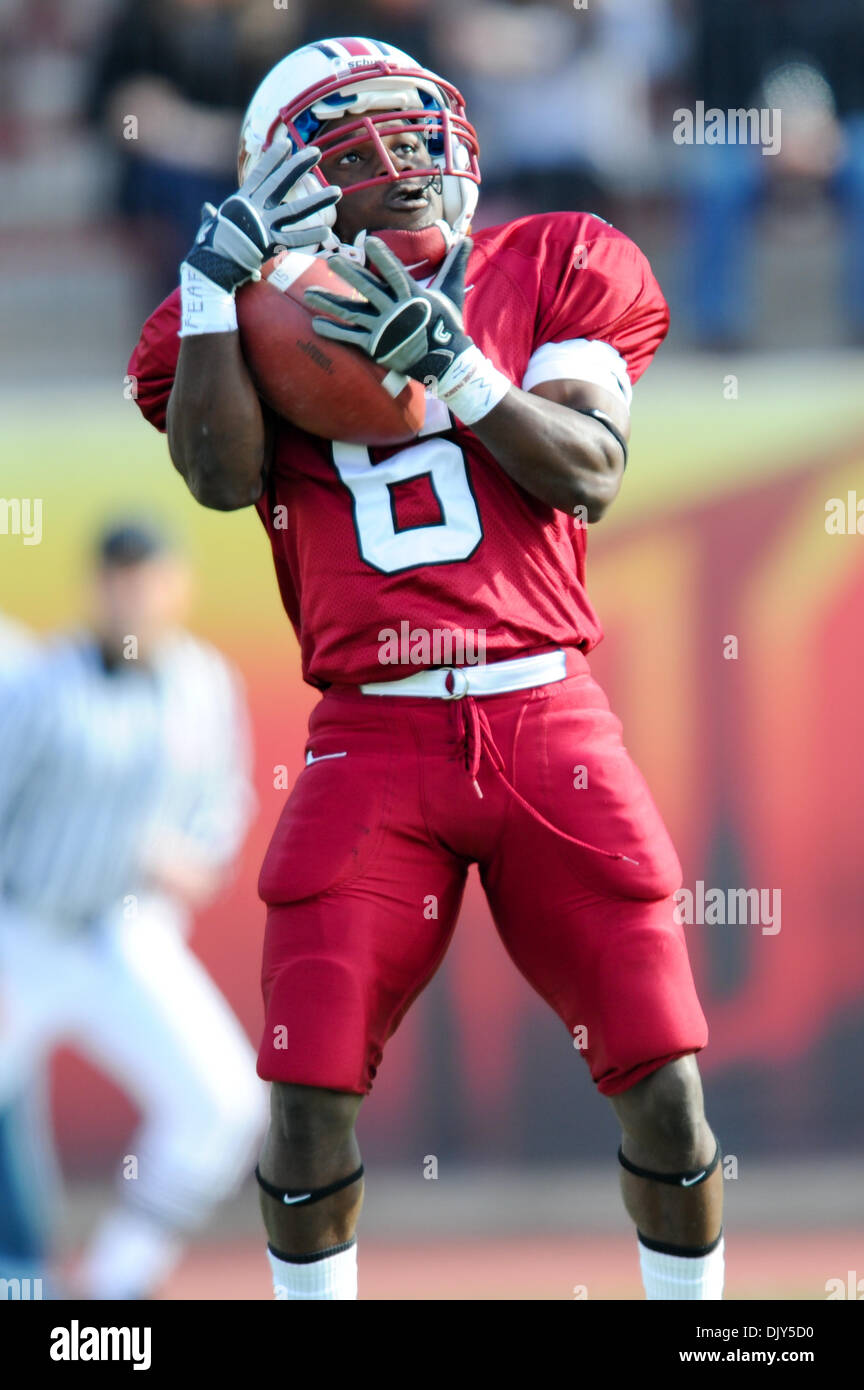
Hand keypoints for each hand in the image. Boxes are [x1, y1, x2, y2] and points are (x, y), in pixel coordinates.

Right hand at [184, 140, 341, 294]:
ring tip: (337, 192)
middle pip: (282, 182)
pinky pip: (296, 240)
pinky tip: (328, 232)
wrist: (211, 265)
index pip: (260, 173)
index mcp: (242, 200)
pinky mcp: (271, 245)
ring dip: (318, 200)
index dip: (274, 158)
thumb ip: (211, 215)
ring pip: (297, 210)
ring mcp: (265, 226)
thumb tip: (207, 210)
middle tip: (316, 151)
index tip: (287, 144)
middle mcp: (256, 208)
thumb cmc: (210, 245)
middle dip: (299, 165)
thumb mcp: (210, 224)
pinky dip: (311, 236)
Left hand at [305, 235, 473, 385]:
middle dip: (349, 275)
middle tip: (331, 260)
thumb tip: (467, 240)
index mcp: (413, 296)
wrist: (447, 364)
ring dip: (329, 302)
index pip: (395, 273)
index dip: (382, 257)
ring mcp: (384, 330)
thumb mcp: (451, 293)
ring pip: (352, 313)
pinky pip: (350, 337)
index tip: (368, 242)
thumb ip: (454, 265)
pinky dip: (333, 331)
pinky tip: (315, 323)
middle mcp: (396, 312)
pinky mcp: (376, 347)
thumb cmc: (448, 326)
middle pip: (368, 290)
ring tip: (308, 294)